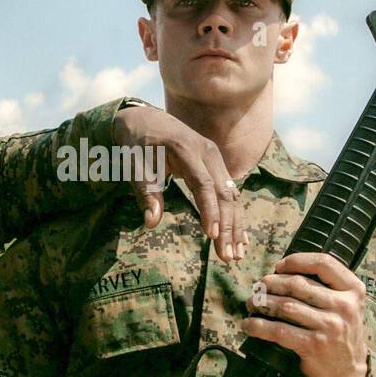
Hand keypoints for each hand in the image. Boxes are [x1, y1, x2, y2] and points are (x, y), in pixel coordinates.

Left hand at [112, 104, 246, 261]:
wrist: (145, 119)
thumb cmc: (137, 144)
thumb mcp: (135, 165)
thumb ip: (145, 191)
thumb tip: (151, 222)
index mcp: (187, 150)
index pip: (204, 184)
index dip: (210, 211)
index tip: (212, 236)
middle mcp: (208, 152)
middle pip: (225, 192)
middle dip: (228, 226)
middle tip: (228, 257)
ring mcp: (216, 158)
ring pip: (232, 195)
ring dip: (236, 225)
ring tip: (236, 255)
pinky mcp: (217, 166)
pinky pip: (230, 192)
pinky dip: (235, 216)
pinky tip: (240, 238)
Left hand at [239, 251, 368, 376]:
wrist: (350, 371)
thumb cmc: (342, 332)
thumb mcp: (346, 304)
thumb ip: (326, 287)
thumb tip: (282, 271)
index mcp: (353, 290)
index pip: (324, 263)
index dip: (297, 261)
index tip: (279, 266)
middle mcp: (344, 306)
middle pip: (298, 284)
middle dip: (271, 283)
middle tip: (258, 287)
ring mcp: (329, 326)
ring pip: (285, 306)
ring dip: (262, 303)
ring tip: (252, 304)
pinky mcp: (314, 345)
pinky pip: (279, 331)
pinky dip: (259, 326)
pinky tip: (249, 325)